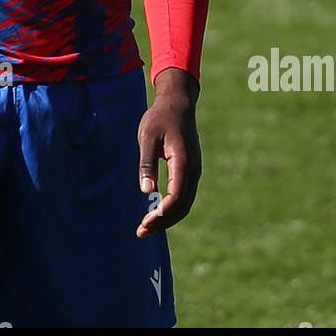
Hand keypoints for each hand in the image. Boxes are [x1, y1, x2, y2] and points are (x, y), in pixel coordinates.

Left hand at [135, 68, 201, 238]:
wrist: (178, 103)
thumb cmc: (159, 118)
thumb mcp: (147, 137)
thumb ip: (147, 164)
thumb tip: (146, 191)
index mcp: (183, 162)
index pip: (176, 198)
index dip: (161, 215)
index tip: (144, 224)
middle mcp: (193, 170)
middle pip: (182, 206)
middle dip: (163, 222)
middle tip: (141, 232)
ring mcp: (194, 171)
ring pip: (185, 203)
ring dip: (168, 218)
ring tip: (147, 227)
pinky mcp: (191, 170)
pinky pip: (185, 195)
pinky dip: (173, 208)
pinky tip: (157, 212)